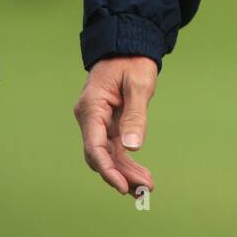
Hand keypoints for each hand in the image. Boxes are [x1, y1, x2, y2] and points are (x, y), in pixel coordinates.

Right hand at [74, 56, 157, 196]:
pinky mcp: (108, 123)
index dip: (107, 170)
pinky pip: (115, 148)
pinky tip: (140, 175)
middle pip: (101, 155)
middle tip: (144, 190)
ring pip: (108, 155)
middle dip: (121, 175)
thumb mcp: (138, 84)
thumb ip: (135, 115)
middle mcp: (91, 117)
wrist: (128, 46)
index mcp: (92, 107)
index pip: (94, 147)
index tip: (122, 186)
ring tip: (146, 187)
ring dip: (126, 172)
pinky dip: (127, 161)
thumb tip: (132, 148)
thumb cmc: (132, 61)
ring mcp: (98, 122)